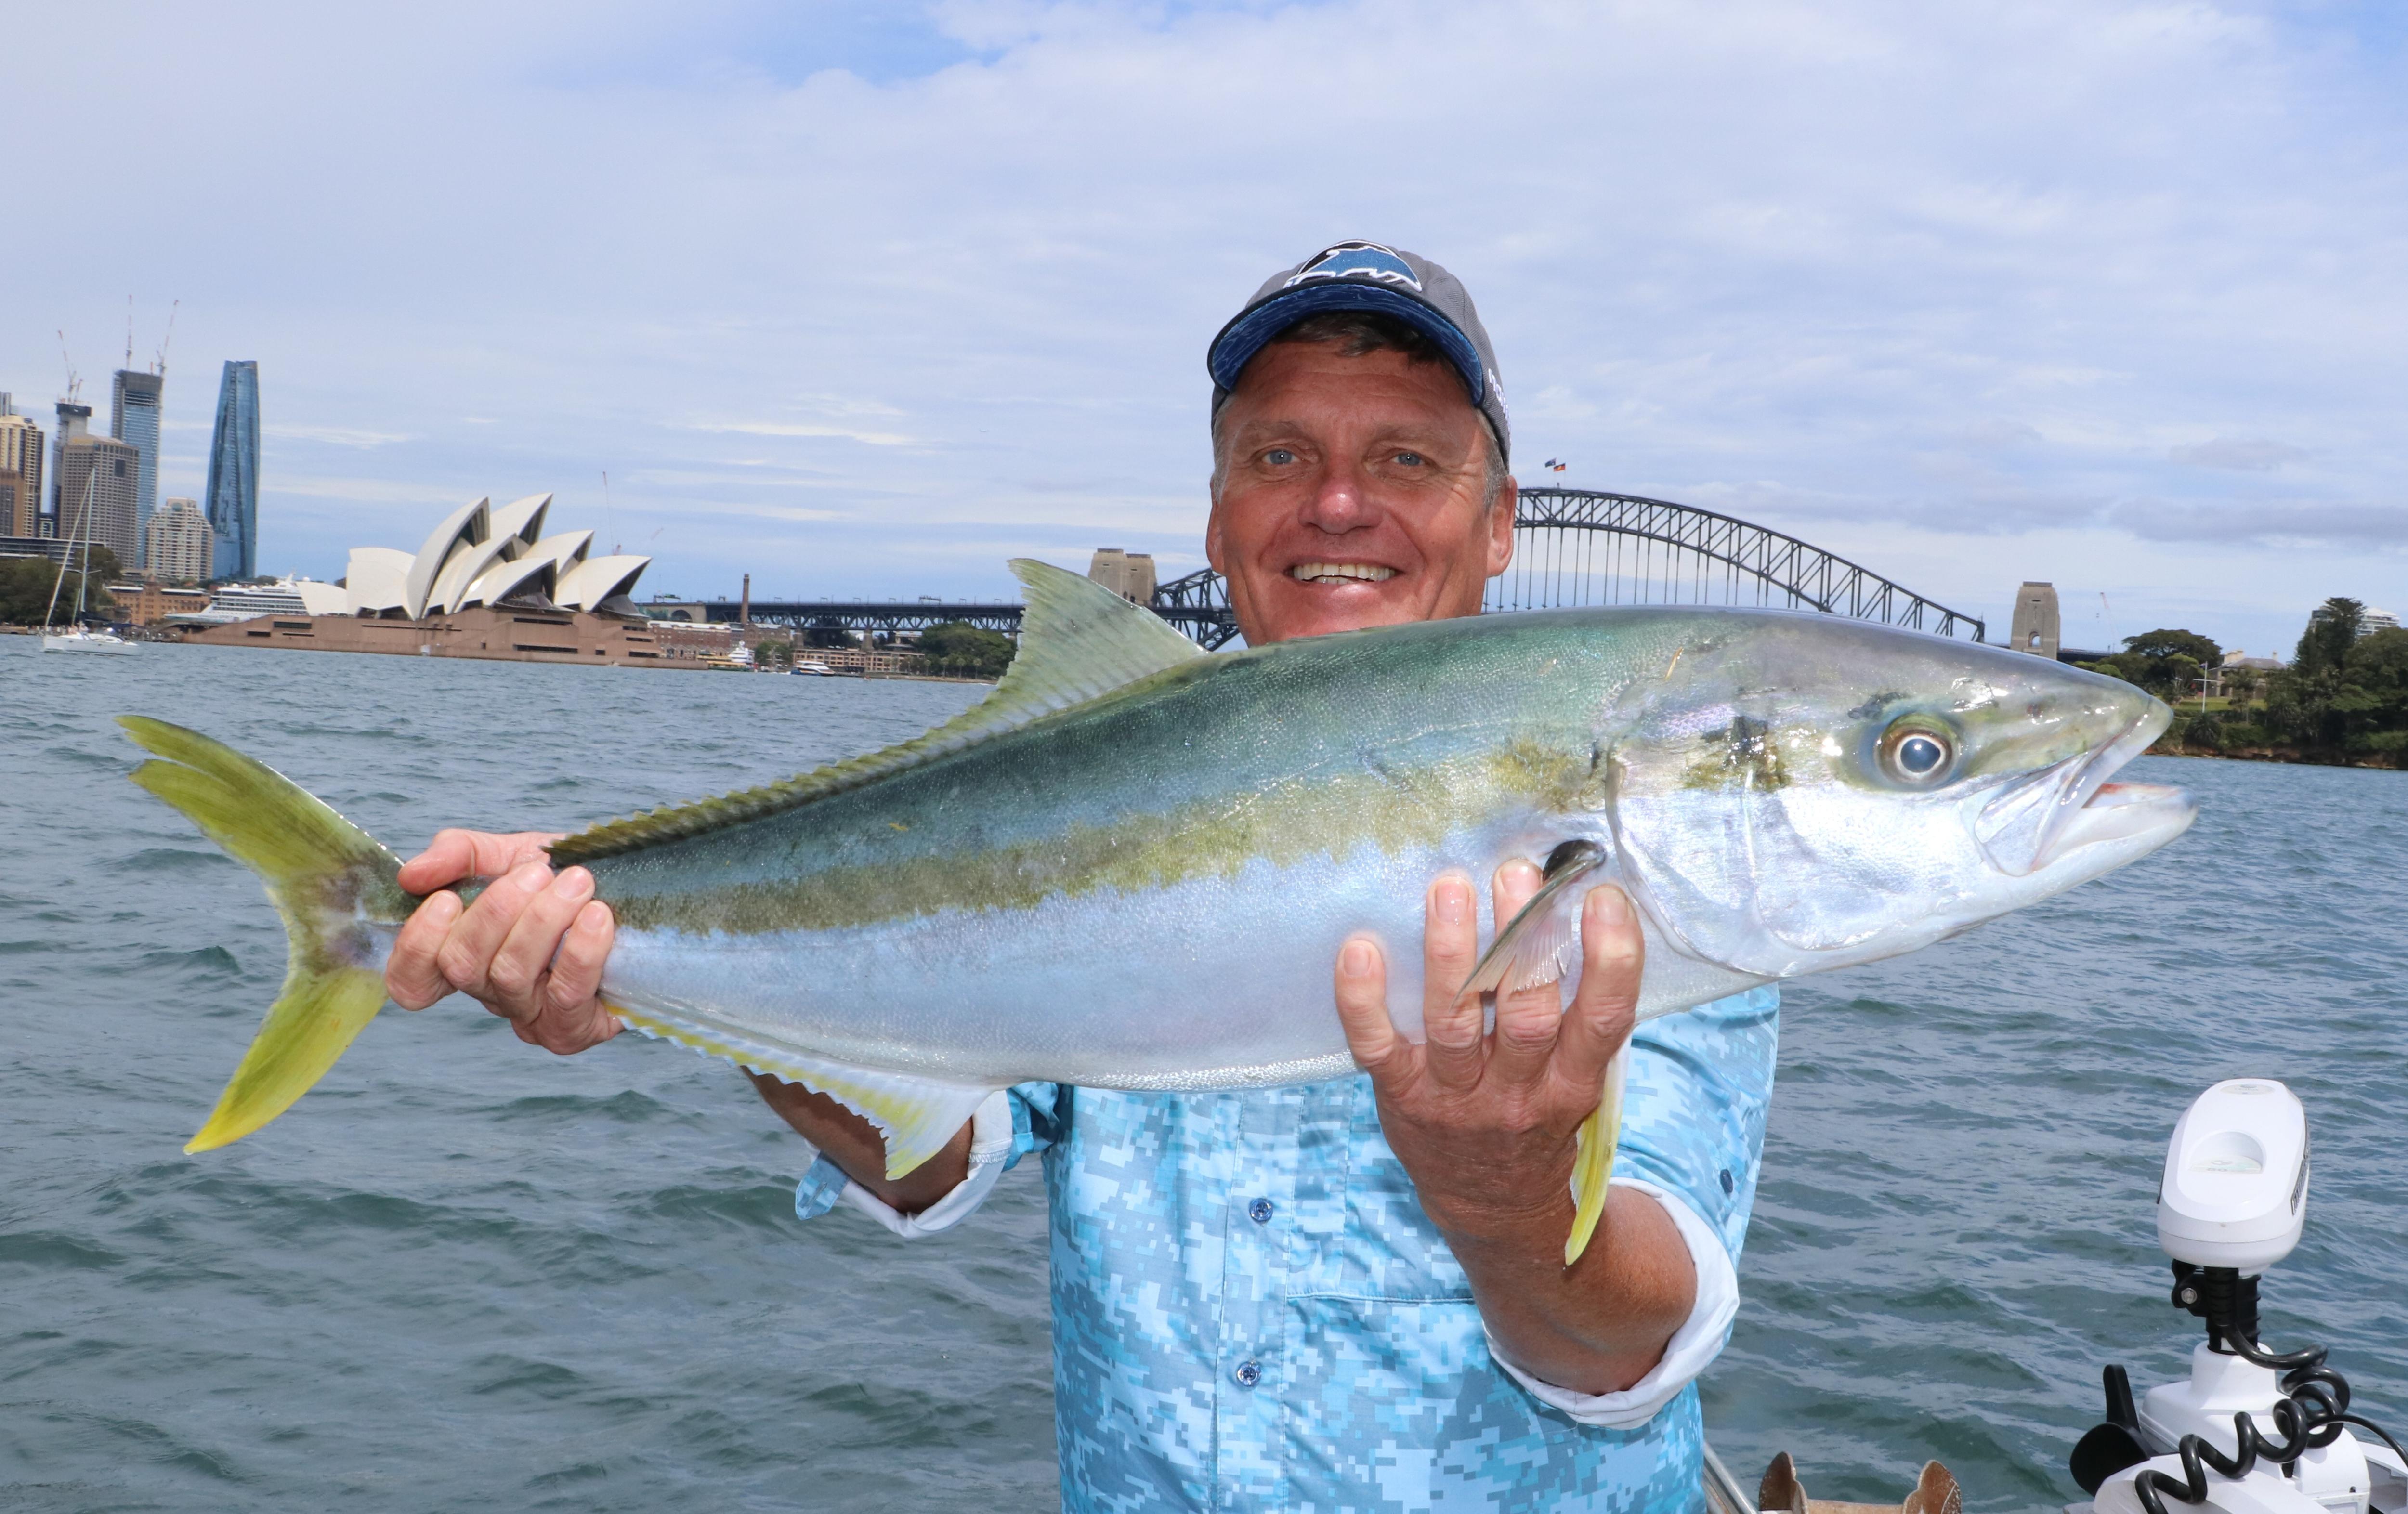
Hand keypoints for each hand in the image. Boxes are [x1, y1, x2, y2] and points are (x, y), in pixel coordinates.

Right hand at [386, 828, 620, 1054]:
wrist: (645, 896)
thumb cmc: (569, 878)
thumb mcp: (512, 852)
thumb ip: (459, 854)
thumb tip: (411, 874)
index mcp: (466, 954)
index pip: (411, 980)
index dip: (417, 944)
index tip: (447, 898)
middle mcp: (491, 993)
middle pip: (462, 966)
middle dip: (496, 911)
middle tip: (538, 872)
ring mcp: (530, 1017)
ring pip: (511, 976)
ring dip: (542, 921)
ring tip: (578, 882)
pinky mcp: (574, 1030)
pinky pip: (566, 996)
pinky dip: (580, 951)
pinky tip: (599, 917)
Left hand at [1333, 861, 1643, 1244]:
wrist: (1490, 1205)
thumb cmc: (1536, 1115)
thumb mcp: (1575, 1078)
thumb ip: (1575, 1012)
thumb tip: (1564, 907)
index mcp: (1572, 1083)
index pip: (1603, 1021)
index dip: (1611, 961)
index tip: (1603, 898)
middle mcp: (1518, 1092)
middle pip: (1525, 1013)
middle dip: (1522, 939)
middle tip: (1517, 872)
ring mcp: (1455, 1097)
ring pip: (1453, 1022)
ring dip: (1449, 953)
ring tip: (1447, 888)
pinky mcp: (1401, 1096)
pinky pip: (1377, 1046)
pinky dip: (1363, 1000)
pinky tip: (1359, 948)